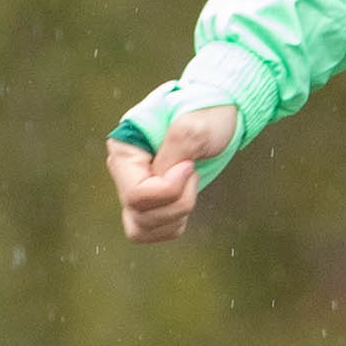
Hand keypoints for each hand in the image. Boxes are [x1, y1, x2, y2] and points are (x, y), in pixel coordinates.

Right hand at [105, 103, 239, 244]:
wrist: (221, 114)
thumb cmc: (206, 114)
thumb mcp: (194, 124)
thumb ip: (175, 149)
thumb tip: (162, 178)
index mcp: (124, 150)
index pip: (135, 194)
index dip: (168, 190)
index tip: (190, 165)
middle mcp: (124, 173)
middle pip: (139, 217)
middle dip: (176, 204)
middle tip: (193, 172)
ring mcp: (135, 189)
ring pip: (142, 229)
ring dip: (176, 215)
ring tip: (190, 183)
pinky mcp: (151, 203)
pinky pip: (157, 232)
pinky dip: (177, 222)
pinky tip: (188, 195)